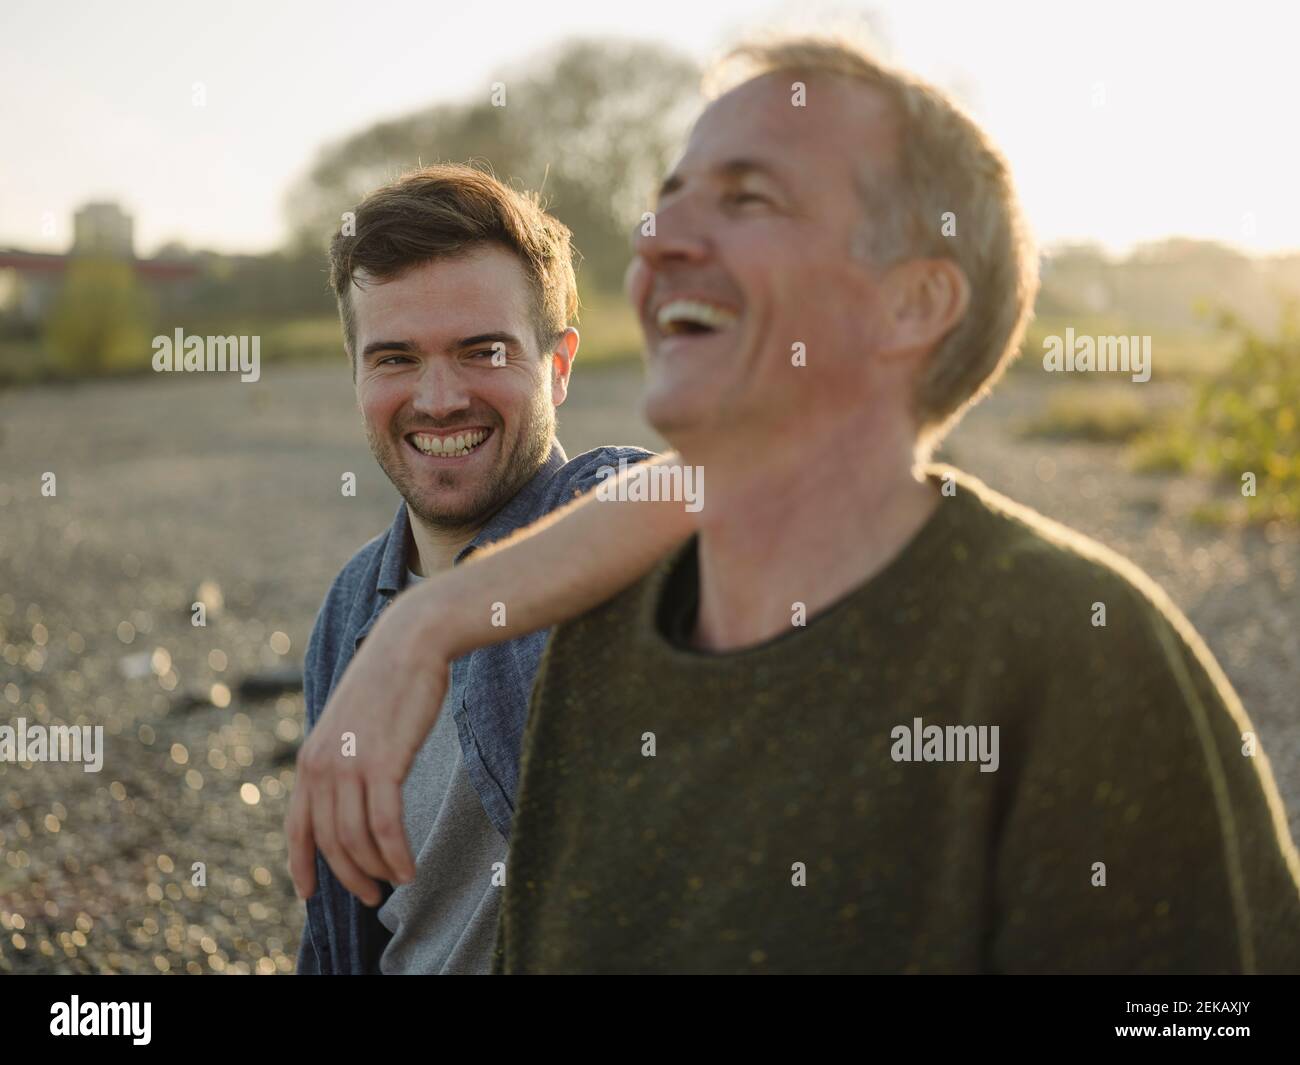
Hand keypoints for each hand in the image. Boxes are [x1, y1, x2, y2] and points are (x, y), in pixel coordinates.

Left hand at [285, 584, 450, 905]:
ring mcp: (350, 765)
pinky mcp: (384, 763)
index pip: (297, 827)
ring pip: (357, 840)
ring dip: (378, 869)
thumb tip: (349, 792)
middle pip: (330, 842)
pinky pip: (386, 827)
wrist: (410, 643)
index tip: (309, 894)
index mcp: (310, 758)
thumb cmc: (389, 680)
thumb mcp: (352, 723)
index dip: (300, 865)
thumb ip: (343, 757)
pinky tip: (410, 867)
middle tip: (372, 896)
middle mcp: (322, 766)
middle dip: (350, 877)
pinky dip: (397, 854)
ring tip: (399, 880)